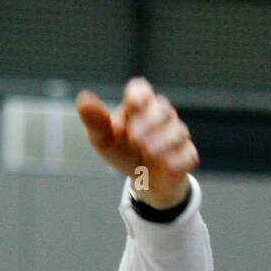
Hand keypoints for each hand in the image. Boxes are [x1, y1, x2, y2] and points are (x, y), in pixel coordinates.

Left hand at [75, 78, 197, 210]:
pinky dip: (178, 160)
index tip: (133, 105)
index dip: (139, 95)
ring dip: (163, 140)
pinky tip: (167, 165)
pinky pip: (188, 154)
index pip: (141, 90)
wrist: (143, 180)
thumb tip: (83, 100)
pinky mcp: (187, 155)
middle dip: (150, 122)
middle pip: (162, 109)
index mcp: (138, 107)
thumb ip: (95, 121)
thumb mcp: (103, 140)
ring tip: (149, 151)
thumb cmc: (123, 152)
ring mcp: (176, 135)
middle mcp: (160, 116)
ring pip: (177, 132)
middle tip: (136, 137)